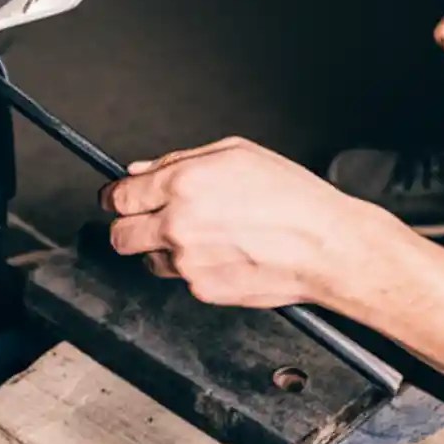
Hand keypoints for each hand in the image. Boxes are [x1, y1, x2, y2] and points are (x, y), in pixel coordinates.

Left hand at [100, 138, 401, 309]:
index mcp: (182, 185)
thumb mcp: (236, 154)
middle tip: (150, 220)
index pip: (119, 197)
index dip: (117, 197)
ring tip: (202, 236)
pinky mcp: (202, 289)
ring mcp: (188, 262)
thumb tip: (140, 170)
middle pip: (119, 235)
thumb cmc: (291, 197)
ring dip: (163, 249)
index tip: (120, 199)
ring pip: (148, 260)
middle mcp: (178, 225)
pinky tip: (222, 253)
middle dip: (130, 226)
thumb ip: (177, 160)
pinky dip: (193, 268)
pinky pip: (180, 279)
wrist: (326, 247)